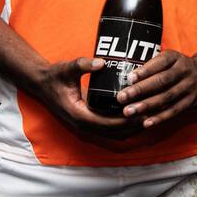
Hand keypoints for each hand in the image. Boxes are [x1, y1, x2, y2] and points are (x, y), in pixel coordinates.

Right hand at [29, 56, 143, 139]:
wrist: (42, 84)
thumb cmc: (55, 76)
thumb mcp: (67, 68)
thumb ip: (83, 65)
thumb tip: (102, 62)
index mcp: (79, 116)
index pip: (108, 125)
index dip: (127, 121)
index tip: (143, 112)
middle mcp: (84, 126)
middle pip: (115, 133)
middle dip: (134, 125)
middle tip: (153, 113)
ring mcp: (87, 126)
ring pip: (114, 134)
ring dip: (132, 128)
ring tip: (150, 115)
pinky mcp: (90, 122)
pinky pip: (111, 129)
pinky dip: (125, 126)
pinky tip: (138, 115)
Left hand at [115, 49, 196, 127]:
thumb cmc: (179, 66)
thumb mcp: (170, 58)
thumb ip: (152, 65)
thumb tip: (128, 78)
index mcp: (176, 58)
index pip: (160, 63)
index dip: (145, 71)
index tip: (129, 78)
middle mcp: (184, 72)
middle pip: (161, 82)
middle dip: (140, 90)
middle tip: (121, 97)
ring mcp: (189, 87)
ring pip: (166, 98)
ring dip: (146, 106)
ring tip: (129, 111)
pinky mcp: (191, 102)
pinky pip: (174, 110)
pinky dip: (160, 117)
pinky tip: (146, 122)